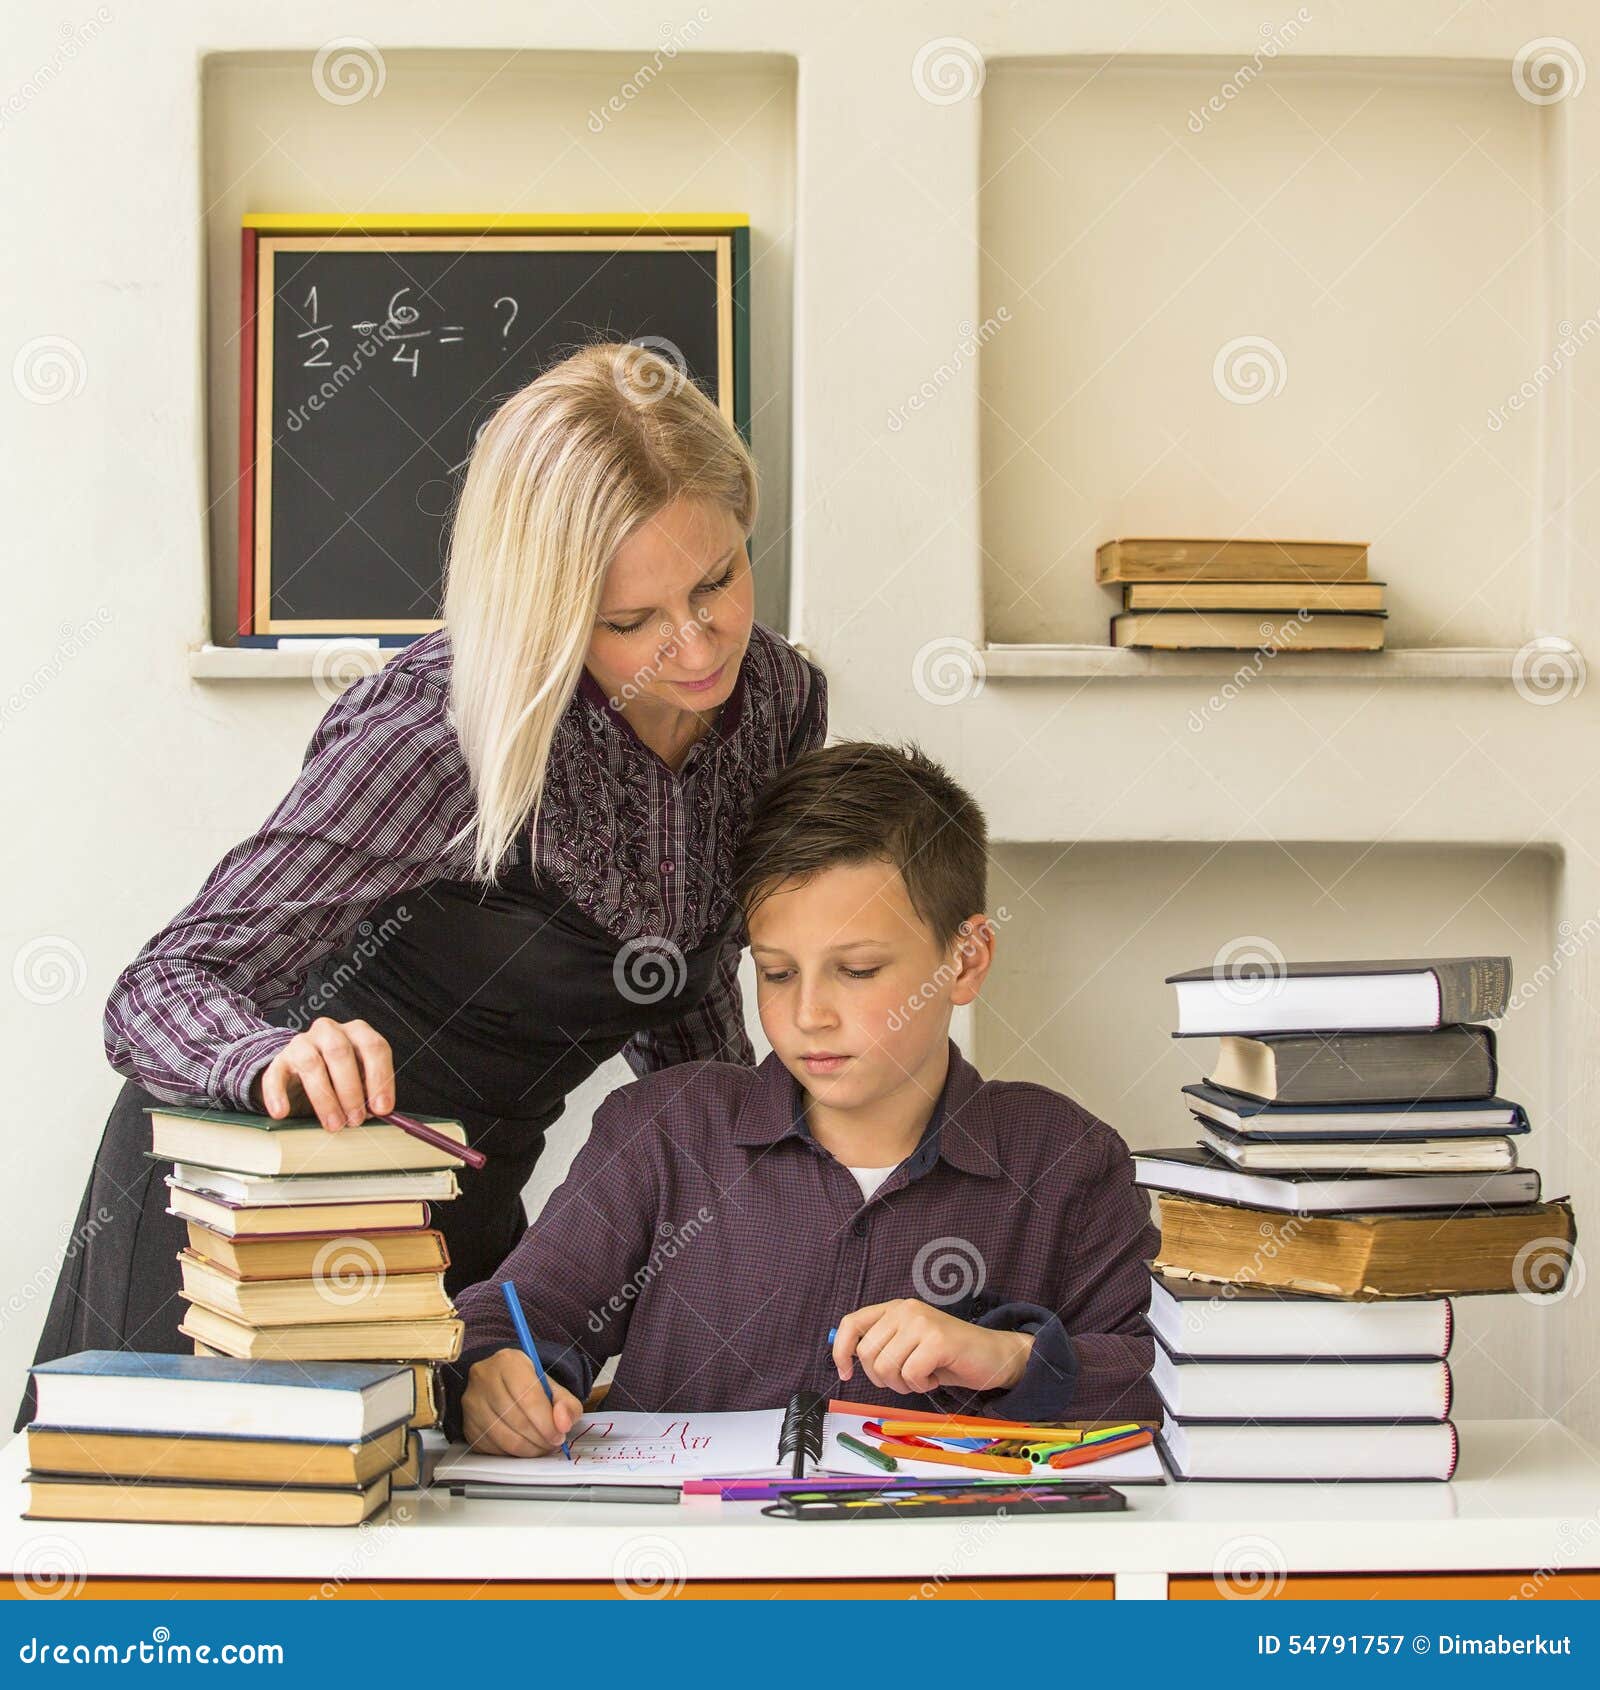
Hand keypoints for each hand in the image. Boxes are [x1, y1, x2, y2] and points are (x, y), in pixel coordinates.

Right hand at [251, 1017, 393, 1131]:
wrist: (302, 1072)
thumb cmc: (340, 1076)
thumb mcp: (360, 1079)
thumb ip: (369, 1090)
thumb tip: (378, 1110)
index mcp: (357, 1032)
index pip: (374, 1046)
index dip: (380, 1077)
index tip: (382, 1108)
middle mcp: (330, 1032)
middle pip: (340, 1053)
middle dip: (351, 1090)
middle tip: (356, 1120)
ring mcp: (302, 1043)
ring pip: (311, 1064)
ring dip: (325, 1099)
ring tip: (334, 1124)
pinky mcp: (279, 1060)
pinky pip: (274, 1075)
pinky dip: (277, 1095)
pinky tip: (282, 1112)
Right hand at [462, 1348, 582, 1455]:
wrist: (501, 1384)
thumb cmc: (527, 1384)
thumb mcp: (552, 1387)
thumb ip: (566, 1404)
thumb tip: (563, 1423)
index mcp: (509, 1361)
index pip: (528, 1396)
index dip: (547, 1422)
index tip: (559, 1435)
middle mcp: (485, 1378)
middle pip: (516, 1419)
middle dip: (539, 1438)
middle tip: (552, 1444)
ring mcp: (472, 1402)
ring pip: (503, 1437)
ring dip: (527, 1449)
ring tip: (540, 1447)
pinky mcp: (467, 1424)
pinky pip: (492, 1448)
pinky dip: (511, 1454)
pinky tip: (523, 1447)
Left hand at [832, 1298, 1033, 1395]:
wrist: (993, 1355)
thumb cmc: (948, 1356)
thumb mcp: (908, 1345)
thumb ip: (882, 1345)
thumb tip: (846, 1357)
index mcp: (894, 1309)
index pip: (851, 1323)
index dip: (840, 1350)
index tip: (846, 1373)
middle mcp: (905, 1310)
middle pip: (867, 1353)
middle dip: (882, 1378)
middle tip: (904, 1378)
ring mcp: (922, 1322)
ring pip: (886, 1366)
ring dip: (902, 1384)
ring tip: (921, 1377)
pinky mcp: (937, 1340)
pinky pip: (911, 1375)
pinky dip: (920, 1386)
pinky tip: (934, 1378)